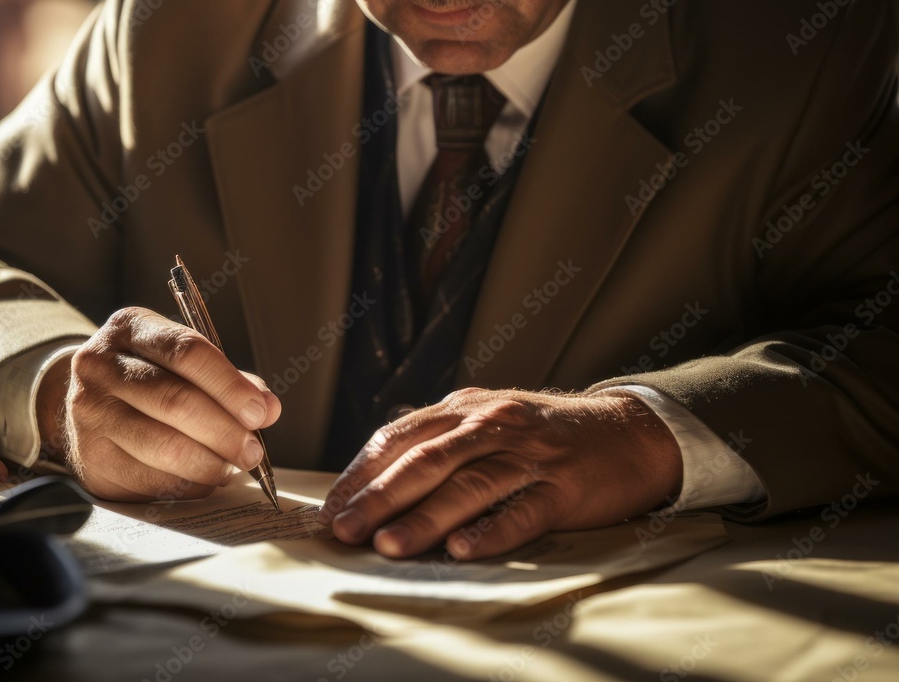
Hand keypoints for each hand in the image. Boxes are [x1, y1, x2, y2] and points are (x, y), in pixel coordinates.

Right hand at [39, 307, 280, 501]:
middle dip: (225, 430)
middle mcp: (100, 366)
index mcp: (131, 328)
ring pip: (162, 445)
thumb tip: (268, 409)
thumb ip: (228, 380)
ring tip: (232, 467)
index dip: (229, 386)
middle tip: (253, 451)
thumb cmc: (150, 374)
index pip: (187, 352)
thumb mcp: (181, 360)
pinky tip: (204, 479)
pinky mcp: (89, 460)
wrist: (88, 401)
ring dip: (209, 463)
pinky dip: (187, 484)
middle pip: (175, 401)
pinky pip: (148, 479)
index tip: (261, 412)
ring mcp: (89, 414)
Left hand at [319, 387, 682, 559]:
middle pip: (427, 460)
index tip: (332, 506)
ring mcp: (529, 456)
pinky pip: (522, 510)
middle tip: (344, 528)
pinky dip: (492, 529)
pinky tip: (463, 549)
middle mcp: (492, 425)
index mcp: (465, 408)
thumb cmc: (542, 432)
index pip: (401, 437)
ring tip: (389, 544)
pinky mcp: (563, 488)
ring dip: (425, 517)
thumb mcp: (486, 417)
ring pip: (468, 486)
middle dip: (380, 495)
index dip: (363, 471)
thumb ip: (437, 434)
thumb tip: (378, 462)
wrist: (623, 432)